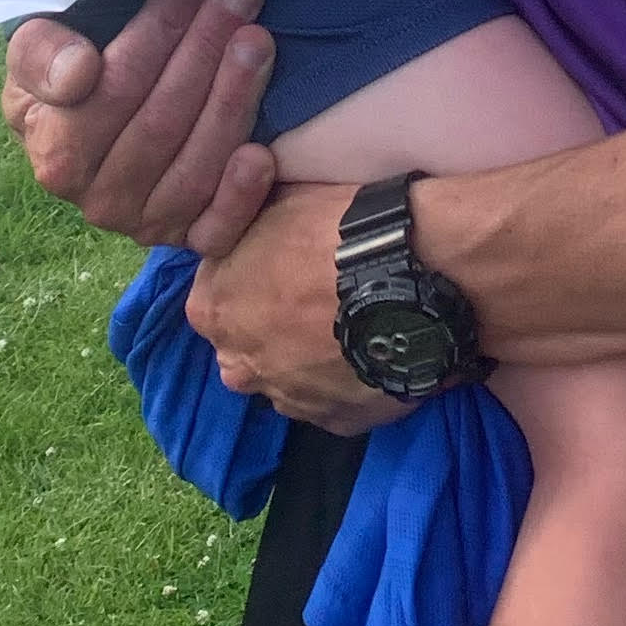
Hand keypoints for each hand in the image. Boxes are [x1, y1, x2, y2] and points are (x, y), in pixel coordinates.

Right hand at [1, 0, 278, 252]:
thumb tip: (79, 72)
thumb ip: (42, 54)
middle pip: (161, 120)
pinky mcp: (190, 240)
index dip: (158, 29)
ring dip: (232, 97)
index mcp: (56, 153)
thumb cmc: (69, 74)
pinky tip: (263, 153)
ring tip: (259, 38)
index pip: (114, 87)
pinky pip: (217, 229)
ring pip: (195, 164)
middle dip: (205, 46)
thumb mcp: (36, 51)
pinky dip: (239, 194)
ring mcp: (146, 224)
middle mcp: (98, 200)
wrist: (89, 127)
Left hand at [187, 179, 396, 434]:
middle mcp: (238, 365)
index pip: (217, 297)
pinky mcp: (337, 422)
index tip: (285, 263)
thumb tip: (252, 224)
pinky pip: (335, 401)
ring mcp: (288, 400)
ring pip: (290, 379)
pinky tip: (376, 349)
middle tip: (318, 296)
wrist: (412, 271)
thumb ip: (251, 229)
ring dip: (310, 359)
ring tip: (353, 325)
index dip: (252, 277)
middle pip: (248, 347)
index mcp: (212, 311)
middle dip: (273, 329)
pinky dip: (349, 380)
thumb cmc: (335, 228)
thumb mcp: (276, 203)